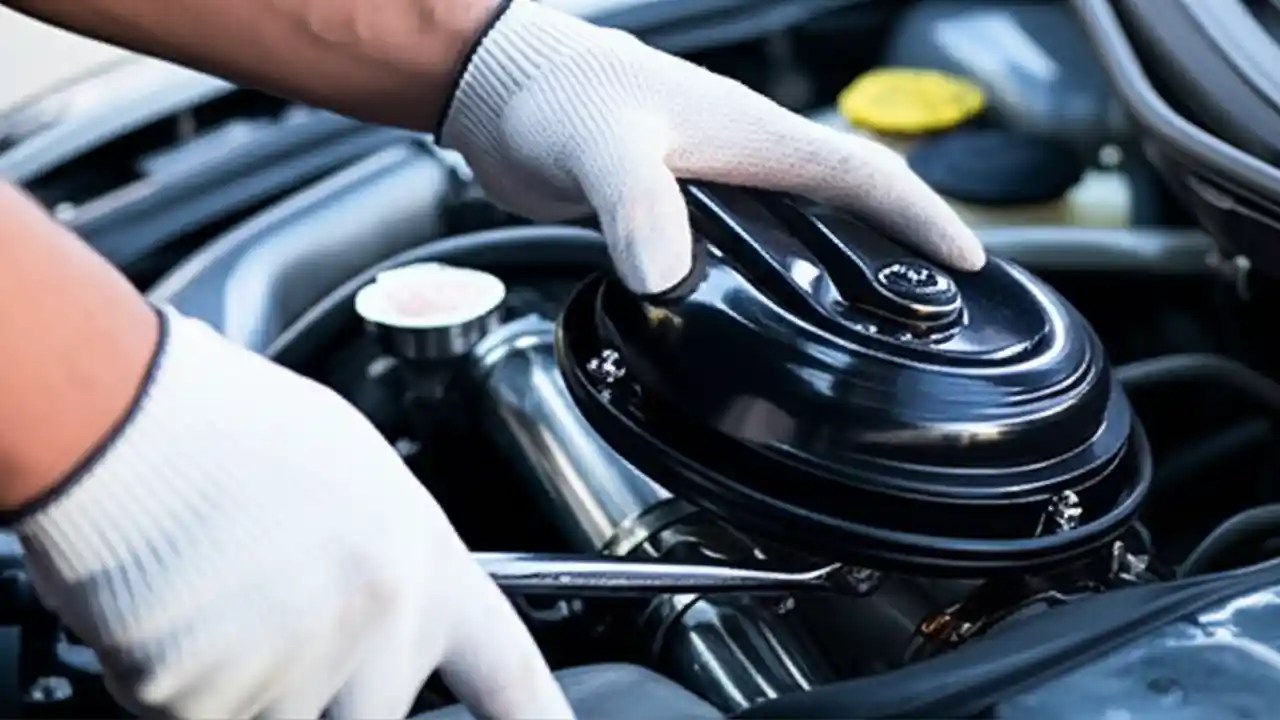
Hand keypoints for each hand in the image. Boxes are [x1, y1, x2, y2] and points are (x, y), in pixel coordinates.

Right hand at [15, 308, 570, 718]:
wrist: (127, 416)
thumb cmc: (235, 429)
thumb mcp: (358, 480)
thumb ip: (388, 564)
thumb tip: (388, 608)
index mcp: (424, 571)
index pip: (510, 673)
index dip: (542, 716)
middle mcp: (375, 633)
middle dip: (324, 691)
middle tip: (274, 611)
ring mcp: (292, 675)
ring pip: (275, 719)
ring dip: (242, 680)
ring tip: (215, 588)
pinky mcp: (203, 701)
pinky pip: (196, 712)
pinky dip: (176, 676)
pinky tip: (171, 599)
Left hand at [441, 0, 985, 294]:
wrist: (498, 87)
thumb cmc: (551, 93)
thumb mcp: (600, 147)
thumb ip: (637, 204)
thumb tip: (668, 271)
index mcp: (750, 133)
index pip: (860, 173)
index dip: (922, 216)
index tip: (968, 259)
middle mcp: (742, 152)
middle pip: (847, 196)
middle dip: (901, 241)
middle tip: (938, 295)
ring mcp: (710, 176)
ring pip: (798, 219)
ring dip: (841, 255)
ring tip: (872, 309)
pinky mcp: (674, 200)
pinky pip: (745, 238)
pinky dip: (773, 267)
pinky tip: (764, 299)